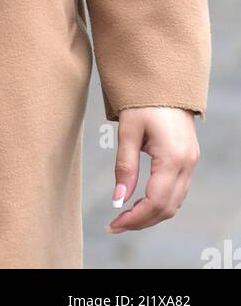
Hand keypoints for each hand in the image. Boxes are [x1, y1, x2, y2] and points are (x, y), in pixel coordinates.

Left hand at [107, 106, 199, 232]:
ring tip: (124, 216)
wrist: (166, 81)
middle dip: (141, 221)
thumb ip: (124, 166)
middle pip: (167, 208)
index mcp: (172, 158)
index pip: (155, 202)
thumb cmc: (143, 101)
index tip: (113, 224)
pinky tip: (140, 201)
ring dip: (151, 214)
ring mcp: (191, 162)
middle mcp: (187, 164)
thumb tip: (118, 199)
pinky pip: (177, 190)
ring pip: (174, 202)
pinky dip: (160, 202)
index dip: (134, 218)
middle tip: (115, 224)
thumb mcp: (128, 130)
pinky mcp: (188, 159)